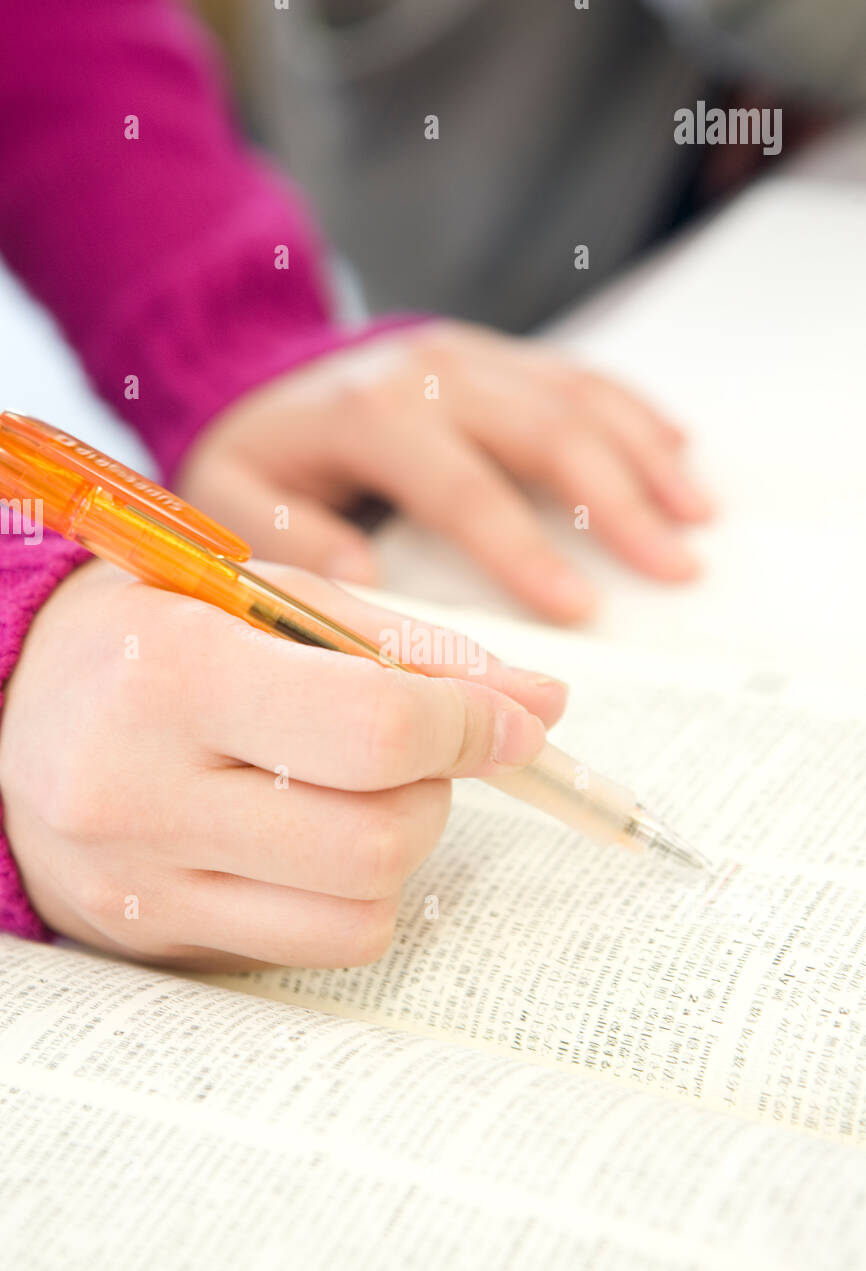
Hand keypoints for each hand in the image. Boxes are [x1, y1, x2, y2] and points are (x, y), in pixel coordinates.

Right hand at [0, 559, 565, 968]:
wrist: (13, 707)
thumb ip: (410, 650)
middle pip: (377, 840)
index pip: (371, 728)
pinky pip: (316, 946)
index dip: (470, 728)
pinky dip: (350, 896)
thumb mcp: (270, 600)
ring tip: (353, 792)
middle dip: (435, 793)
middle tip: (416, 751)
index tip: (511, 724)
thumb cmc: (158, 633)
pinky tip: (306, 840)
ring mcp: (140, 884)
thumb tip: (543, 707)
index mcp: (171, 673)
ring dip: (399, 849)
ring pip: (358, 912)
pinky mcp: (153, 940)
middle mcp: (141, 791)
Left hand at [177, 321, 713, 623]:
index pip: (463, 490)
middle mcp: (433, 373)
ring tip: (698, 518)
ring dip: (646, 457)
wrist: (257, 371)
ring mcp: (473, 354)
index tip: (580, 610)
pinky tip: (680, 451)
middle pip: (546, 434)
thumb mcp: (234, 497)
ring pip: (577, 397)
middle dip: (619, 504)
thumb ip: (288, 536)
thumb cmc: (256, 453)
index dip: (524, 552)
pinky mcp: (497, 354)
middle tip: (676, 569)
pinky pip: (578, 373)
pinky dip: (635, 411)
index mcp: (372, 417)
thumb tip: (361, 580)